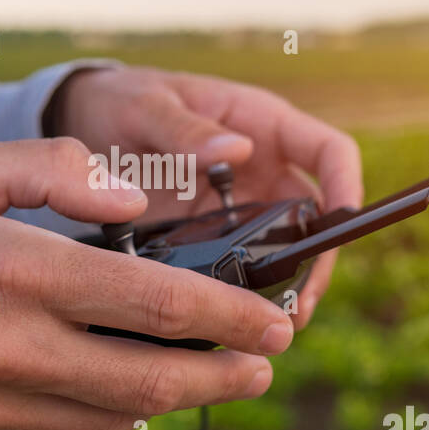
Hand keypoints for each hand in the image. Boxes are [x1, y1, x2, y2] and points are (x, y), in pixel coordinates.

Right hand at [0, 138, 294, 429]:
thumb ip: (58, 169)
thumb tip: (140, 203)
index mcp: (13, 269)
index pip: (151, 299)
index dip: (228, 315)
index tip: (275, 322)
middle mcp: (5, 348)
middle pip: (150, 377)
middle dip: (224, 376)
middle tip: (266, 367)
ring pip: (113, 418)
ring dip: (168, 399)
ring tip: (203, 376)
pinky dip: (101, 414)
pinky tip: (114, 389)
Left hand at [52, 67, 362, 326]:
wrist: (82, 123)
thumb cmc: (121, 101)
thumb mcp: (145, 108)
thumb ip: (184, 129)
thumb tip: (236, 151)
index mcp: (259, 124)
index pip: (328, 151)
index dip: (346, 184)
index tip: (342, 225)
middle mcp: (262, 168)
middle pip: (316, 218)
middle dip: (316, 263)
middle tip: (298, 307)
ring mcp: (241, 206)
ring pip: (286, 251)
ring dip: (286, 288)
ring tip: (271, 328)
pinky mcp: (215, 236)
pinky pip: (243, 267)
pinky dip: (243, 296)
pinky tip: (230, 325)